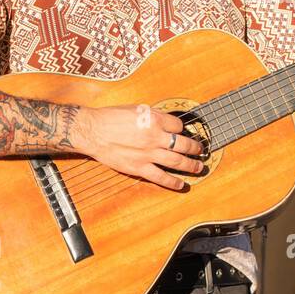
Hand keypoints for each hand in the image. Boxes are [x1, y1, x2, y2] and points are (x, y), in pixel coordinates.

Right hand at [73, 104, 207, 190]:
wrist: (93, 131)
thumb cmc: (111, 117)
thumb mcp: (136, 109)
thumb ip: (153, 116)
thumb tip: (164, 121)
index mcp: (155, 119)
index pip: (178, 125)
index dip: (181, 128)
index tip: (181, 132)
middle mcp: (155, 137)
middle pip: (184, 144)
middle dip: (195, 148)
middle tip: (200, 150)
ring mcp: (149, 154)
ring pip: (177, 161)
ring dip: (191, 165)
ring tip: (198, 167)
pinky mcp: (139, 167)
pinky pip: (161, 177)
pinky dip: (173, 182)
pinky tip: (181, 184)